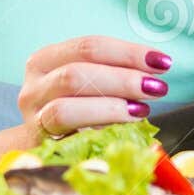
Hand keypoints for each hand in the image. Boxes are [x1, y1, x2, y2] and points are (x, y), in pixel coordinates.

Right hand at [17, 36, 172, 135]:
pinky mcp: (37, 146)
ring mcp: (32, 118)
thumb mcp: (90, 84)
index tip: (161, 61)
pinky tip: (124, 129)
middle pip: (76, 74)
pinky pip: (66, 140)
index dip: (127, 52)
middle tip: (157, 87)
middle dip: (122, 80)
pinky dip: (96, 132)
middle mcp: (33, 86)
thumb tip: (155, 71)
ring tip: (142, 109)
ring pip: (65, 108)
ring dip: (110, 107)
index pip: (88, 46)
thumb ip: (114, 74)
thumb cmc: (77, 109)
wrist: (43, 147)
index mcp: (45, 60)